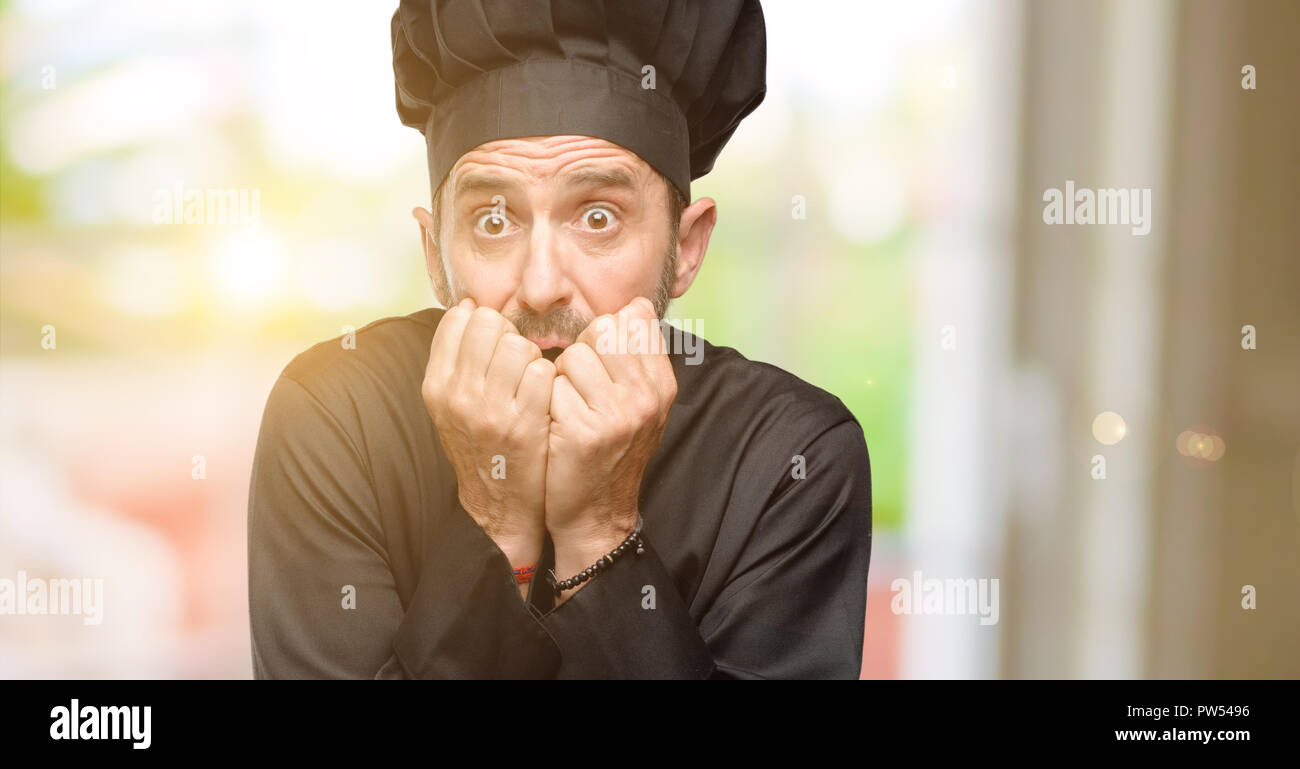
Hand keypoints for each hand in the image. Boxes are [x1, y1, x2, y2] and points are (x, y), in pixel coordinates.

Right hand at [422, 298, 555, 577]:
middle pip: (490, 323)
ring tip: (530, 381)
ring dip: (532, 357)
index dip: (484, 322)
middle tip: (515, 363)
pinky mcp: (524, 424)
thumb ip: (455, 358)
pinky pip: (543, 372)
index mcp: (435, 385)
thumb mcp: (450, 405)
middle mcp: (457, 395)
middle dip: (509, 335)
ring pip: (519, 344)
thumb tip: (471, 306)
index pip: (460, 318)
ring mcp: (490, 410)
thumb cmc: (480, 446)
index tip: (493, 344)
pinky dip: (549, 380)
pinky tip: (544, 398)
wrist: (499, 506)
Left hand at [545, 297, 676, 595]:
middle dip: (582, 352)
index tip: (602, 365)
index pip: (633, 318)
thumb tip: (635, 305)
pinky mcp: (584, 432)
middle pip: (602, 330)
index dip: (605, 334)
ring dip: (560, 378)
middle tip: (582, 391)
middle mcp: (647, 396)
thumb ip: (639, 356)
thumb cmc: (611, 451)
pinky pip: (552, 386)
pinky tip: (557, 428)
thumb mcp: (640, 403)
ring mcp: (618, 414)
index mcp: (662, 384)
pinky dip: (546, 403)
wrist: (597, 513)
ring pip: (572, 355)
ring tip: (569, 409)